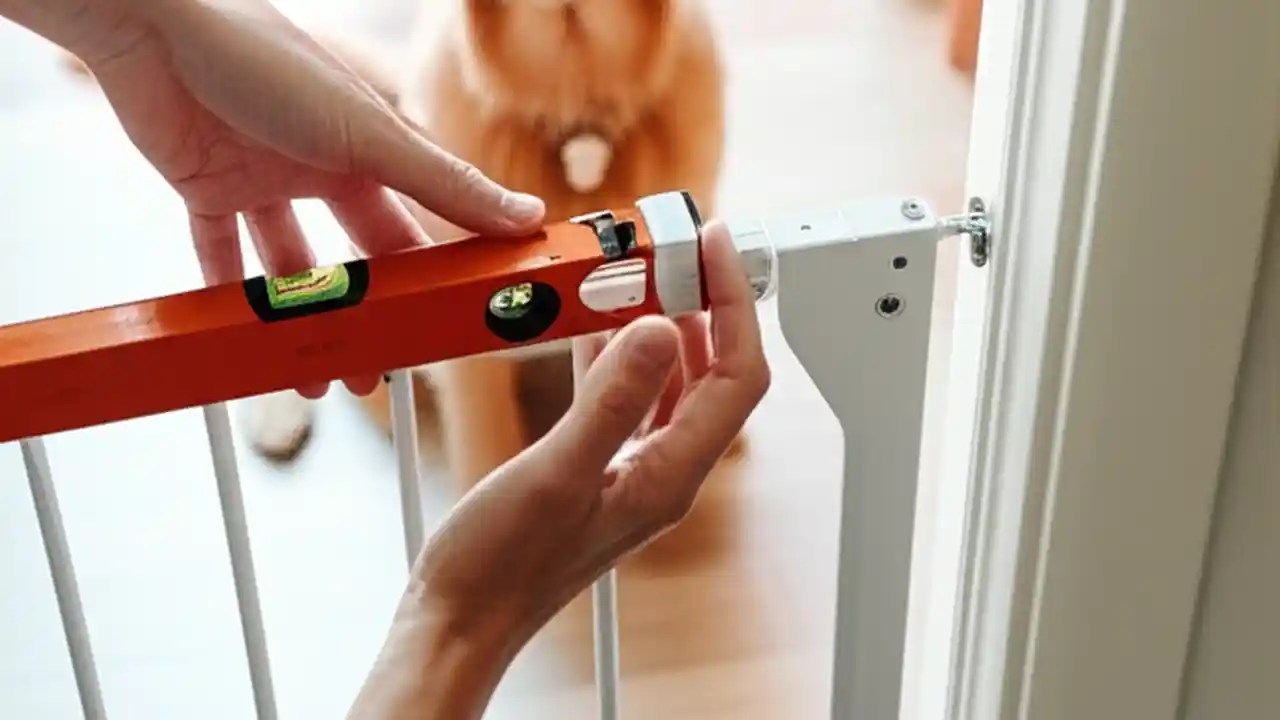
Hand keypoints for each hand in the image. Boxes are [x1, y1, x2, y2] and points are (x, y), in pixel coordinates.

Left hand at [75, 0, 545, 397]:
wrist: (157, 29)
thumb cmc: (270, 64)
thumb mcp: (371, 137)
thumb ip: (446, 185)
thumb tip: (527, 216)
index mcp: (373, 149)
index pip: (422, 223)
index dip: (441, 273)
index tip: (458, 318)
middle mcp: (324, 165)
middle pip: (360, 256)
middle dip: (373, 312)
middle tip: (382, 364)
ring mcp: (266, 179)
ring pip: (295, 265)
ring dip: (304, 316)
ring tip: (315, 371)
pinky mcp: (208, 187)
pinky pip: (222, 252)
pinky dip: (228, 294)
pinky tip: (242, 335)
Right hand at [346, 220, 770, 718]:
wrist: (460, 618)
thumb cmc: (501, 566)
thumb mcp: (557, 473)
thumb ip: (612, 401)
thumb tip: (663, 330)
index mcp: (669, 475)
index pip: (738, 376)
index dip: (736, 306)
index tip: (715, 246)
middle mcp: (662, 471)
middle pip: (712, 373)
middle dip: (703, 305)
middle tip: (673, 250)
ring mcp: (632, 470)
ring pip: (668, 382)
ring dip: (659, 326)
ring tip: (635, 274)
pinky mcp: (597, 468)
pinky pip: (624, 397)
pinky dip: (616, 354)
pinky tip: (592, 325)